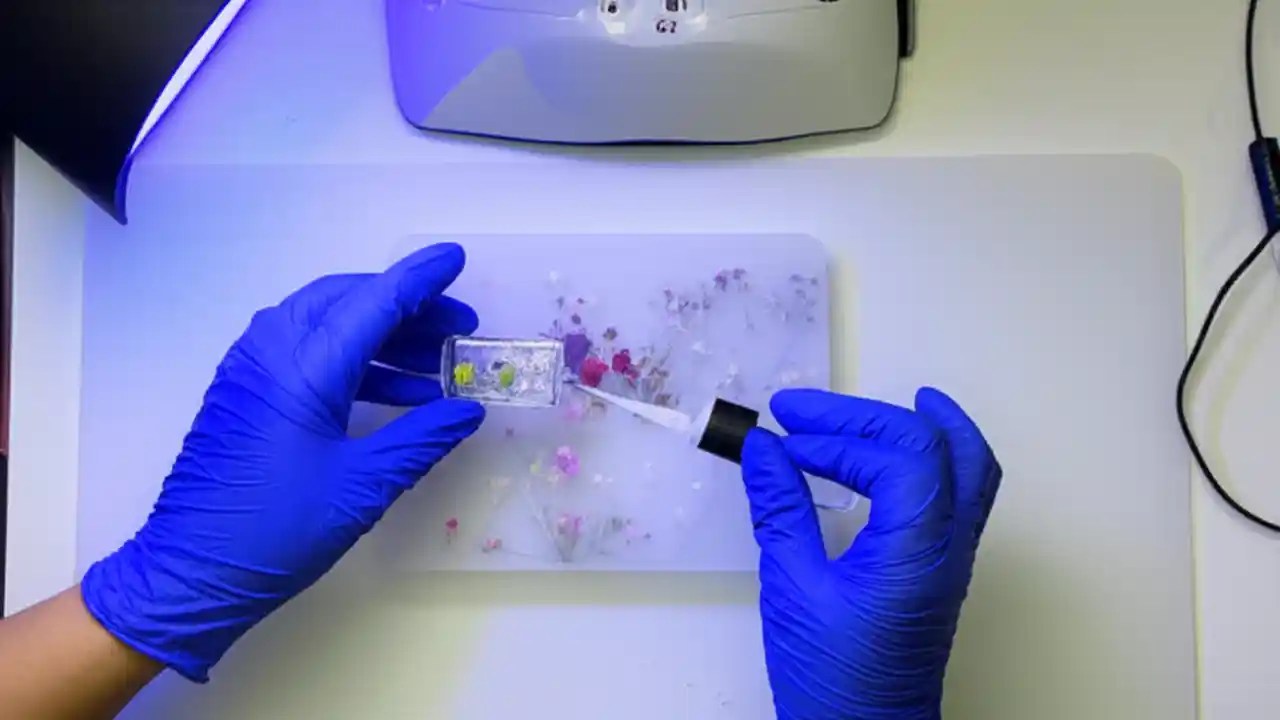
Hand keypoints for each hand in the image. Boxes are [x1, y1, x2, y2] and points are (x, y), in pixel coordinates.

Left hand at [81, 243, 485, 681]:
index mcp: (303, 367)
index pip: (373, 301)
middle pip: (348, 301)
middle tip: (459, 326)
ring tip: (437, 364)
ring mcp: (252, 370)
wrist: (190, 573)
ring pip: (327, 324)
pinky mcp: (246, 393)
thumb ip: (421, 440)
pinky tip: (396, 394)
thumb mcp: (362, 487)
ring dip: (383, 335)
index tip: (455, 258)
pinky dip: (354, 359)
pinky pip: (307, 351)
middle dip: (407, 307)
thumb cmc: (277, 531)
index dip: (419, 279)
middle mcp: (272, 352)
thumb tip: (467, 409)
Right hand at [741, 388, 1000, 719]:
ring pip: (968, 465)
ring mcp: (954, 556)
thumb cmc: (831, 675)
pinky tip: (906, 450)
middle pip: (932, 446)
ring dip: (925, 426)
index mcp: (916, 549)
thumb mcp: (792, 588)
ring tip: (890, 398)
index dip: (835, 437)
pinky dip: (941, 457)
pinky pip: (963, 493)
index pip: (895, 457)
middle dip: (864, 417)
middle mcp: (949, 544)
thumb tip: (762, 448)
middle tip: (801, 411)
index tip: (782, 441)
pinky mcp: (943, 568)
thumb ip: (780, 510)